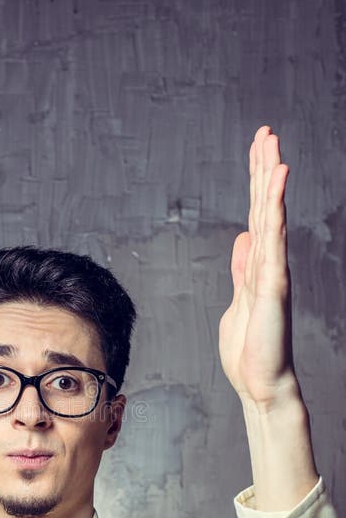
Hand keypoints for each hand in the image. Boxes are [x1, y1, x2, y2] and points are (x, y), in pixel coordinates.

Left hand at [219, 125, 298, 410]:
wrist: (260, 385)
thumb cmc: (250, 351)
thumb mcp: (238, 300)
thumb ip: (242, 269)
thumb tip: (242, 240)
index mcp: (256, 266)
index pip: (255, 215)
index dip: (256, 183)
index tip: (258, 149)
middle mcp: (268, 263)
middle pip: (263, 207)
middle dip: (264, 168)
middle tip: (265, 132)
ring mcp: (273, 273)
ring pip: (271, 216)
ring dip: (270, 178)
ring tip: (272, 143)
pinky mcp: (274, 285)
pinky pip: (274, 240)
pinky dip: (274, 209)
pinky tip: (278, 180)